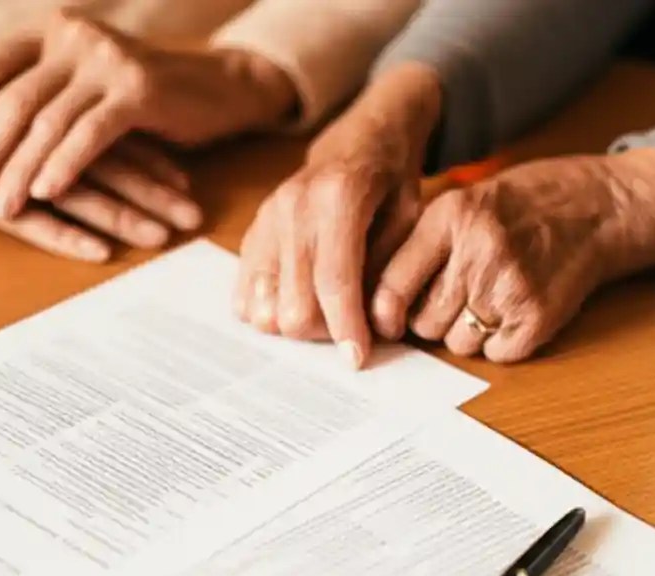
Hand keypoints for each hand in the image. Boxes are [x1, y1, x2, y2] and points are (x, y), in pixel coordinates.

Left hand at [0, 10, 294, 221]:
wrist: (215, 88)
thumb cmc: (139, 90)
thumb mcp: (76, 74)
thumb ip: (26, 65)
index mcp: (51, 30)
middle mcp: (74, 36)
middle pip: (13, 98)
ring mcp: (106, 61)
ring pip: (48, 121)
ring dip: (20, 169)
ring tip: (2, 206)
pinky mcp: (138, 91)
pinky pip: (90, 133)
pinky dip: (65, 165)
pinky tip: (47, 192)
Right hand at [0, 61, 190, 259]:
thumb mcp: (8, 108)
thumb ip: (54, 118)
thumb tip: (106, 132)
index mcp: (47, 114)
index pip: (111, 138)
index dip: (153, 163)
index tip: (189, 187)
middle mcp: (35, 137)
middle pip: (107, 165)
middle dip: (154, 194)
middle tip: (192, 217)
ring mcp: (8, 167)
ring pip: (77, 192)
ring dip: (120, 216)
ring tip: (157, 237)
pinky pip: (28, 220)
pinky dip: (63, 235)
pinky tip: (96, 252)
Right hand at [234, 63, 441, 368]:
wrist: (362, 136)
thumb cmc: (392, 179)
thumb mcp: (410, 218)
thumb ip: (388, 271)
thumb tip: (372, 326)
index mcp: (338, 199)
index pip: (335, 283)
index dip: (346, 328)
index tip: (357, 360)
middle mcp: (293, 208)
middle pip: (294, 305)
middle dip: (322, 333)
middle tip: (348, 331)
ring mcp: (267, 218)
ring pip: (264, 306)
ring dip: (295, 325)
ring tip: (324, 315)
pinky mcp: (253, 230)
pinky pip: (245, 293)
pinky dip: (268, 310)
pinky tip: (298, 303)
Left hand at [371, 149, 654, 362]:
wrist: (602, 206)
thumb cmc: (528, 203)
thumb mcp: (467, 200)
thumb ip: (423, 241)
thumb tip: (375, 299)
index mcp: (451, 217)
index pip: (392, 284)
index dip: (382, 312)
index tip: (382, 323)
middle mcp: (477, 252)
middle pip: (423, 322)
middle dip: (430, 320)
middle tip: (454, 300)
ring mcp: (510, 287)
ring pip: (457, 344)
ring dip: (466, 333)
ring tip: (489, 300)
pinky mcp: (539, 316)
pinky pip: (496, 356)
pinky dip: (501, 344)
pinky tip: (513, 312)